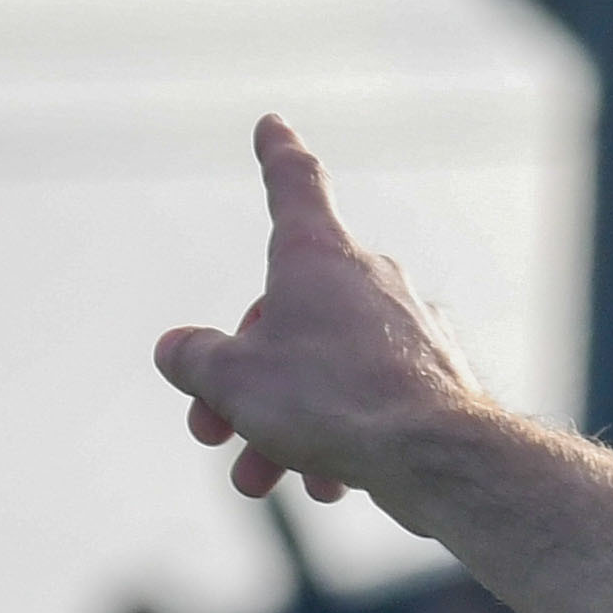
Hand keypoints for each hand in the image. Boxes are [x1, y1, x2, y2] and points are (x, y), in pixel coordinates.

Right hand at [152, 119, 491, 512]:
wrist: (436, 457)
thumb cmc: (331, 401)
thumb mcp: (232, 380)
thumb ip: (195, 359)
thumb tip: (177, 350)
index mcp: (318, 255)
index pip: (294, 184)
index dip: (276, 154)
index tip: (272, 124)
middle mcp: (369, 280)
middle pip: (285, 315)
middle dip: (239, 379)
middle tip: (209, 431)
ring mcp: (408, 329)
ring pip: (323, 370)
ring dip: (279, 426)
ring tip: (257, 479)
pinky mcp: (434, 379)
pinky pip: (369, 402)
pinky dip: (338, 439)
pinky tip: (327, 487)